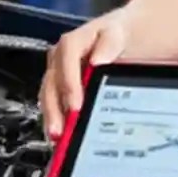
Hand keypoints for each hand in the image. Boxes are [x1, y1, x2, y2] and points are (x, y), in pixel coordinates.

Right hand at [38, 14, 127, 139]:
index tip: (75, 105)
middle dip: (54, 109)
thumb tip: (97, 61)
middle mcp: (61, 59)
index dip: (69, 82)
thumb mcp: (120, 36)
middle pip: (52, 83)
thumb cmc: (122, 37)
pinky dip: (59, 122)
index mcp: (74, 41)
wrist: (127, 39)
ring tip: (58, 140)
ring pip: (50, 98)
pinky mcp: (62, 90)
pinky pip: (56, 106)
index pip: (67, 57)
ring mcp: (60, 75)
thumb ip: (109, 45)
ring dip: (53, 119)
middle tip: (60, 131)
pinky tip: (63, 140)